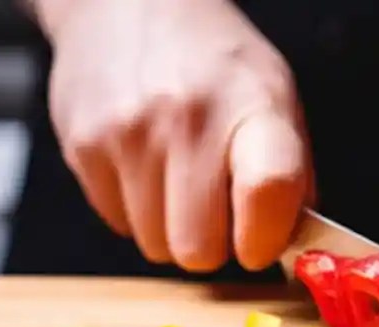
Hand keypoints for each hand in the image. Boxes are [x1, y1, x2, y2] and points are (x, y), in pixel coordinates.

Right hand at [41, 0, 312, 271]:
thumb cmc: (216, 63)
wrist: (130, 4)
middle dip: (212, 243)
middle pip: (199, 250)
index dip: (264, 240)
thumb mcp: (276, 100)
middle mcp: (187, 118)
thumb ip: (293, 180)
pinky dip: (136, 209)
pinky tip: (144, 165)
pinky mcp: (82, 147)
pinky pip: (119, 225)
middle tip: (216, 206)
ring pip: (156, 247)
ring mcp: (127, 134)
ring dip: (171, 228)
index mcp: (253, 107)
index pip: (268, 192)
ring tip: (178, 176)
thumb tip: (296, 249)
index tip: (259, 242)